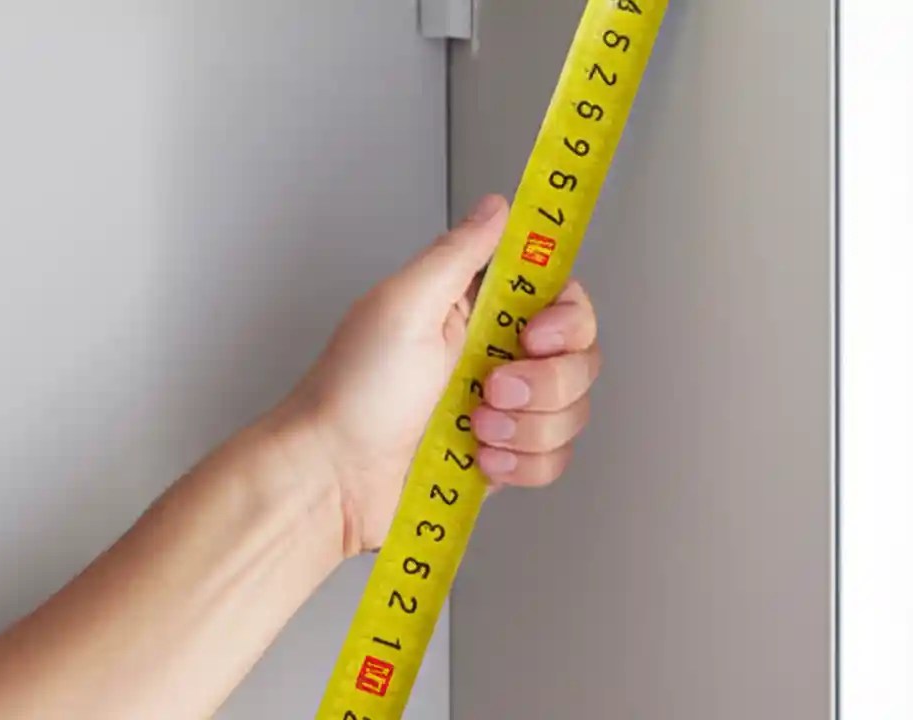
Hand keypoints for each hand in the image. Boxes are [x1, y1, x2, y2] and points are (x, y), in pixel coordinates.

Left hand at [288, 194, 601, 555]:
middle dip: (545, 383)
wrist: (333, 480)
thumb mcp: (403, 307)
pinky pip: (552, 460)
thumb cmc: (352, 395)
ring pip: (571, 412)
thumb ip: (458, 253)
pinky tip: (481, 460)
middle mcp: (495, 355)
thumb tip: (496, 207)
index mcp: (475, 309)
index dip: (565, 317)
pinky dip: (522, 465)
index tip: (535, 335)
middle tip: (491, 389)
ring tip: (476, 430)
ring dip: (527, 428)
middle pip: (579, 357)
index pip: (560, 295)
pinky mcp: (503, 457)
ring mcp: (503, 410)